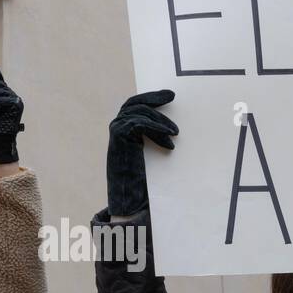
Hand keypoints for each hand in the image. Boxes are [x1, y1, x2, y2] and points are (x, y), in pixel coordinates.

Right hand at [106, 90, 177, 216]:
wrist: (128, 197)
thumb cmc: (140, 180)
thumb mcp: (149, 153)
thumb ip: (153, 138)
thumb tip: (172, 129)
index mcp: (123, 129)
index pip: (135, 105)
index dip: (151, 98)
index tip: (170, 96)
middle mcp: (117, 127)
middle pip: (135, 103)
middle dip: (154, 97)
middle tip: (172, 96)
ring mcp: (116, 130)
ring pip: (139, 112)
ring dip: (160, 120)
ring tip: (176, 132)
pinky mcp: (119, 136)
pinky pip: (140, 123)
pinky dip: (156, 128)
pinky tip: (170, 138)